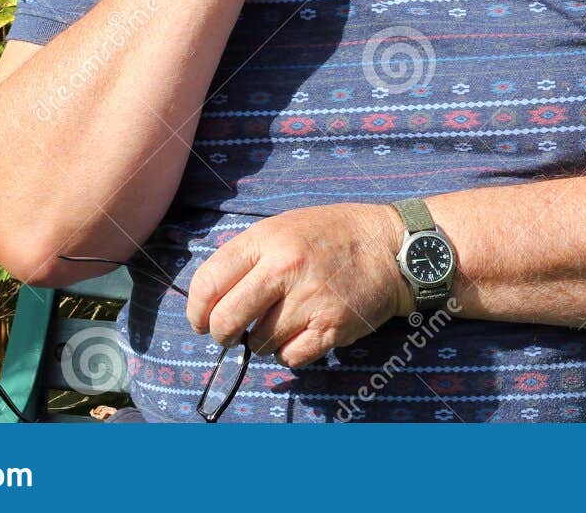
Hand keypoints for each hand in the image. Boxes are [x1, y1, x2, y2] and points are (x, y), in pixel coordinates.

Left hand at [185, 203, 409, 367]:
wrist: (389, 246)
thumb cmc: (332, 235)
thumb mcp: (283, 227)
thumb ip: (246, 256)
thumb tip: (208, 298)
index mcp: (267, 240)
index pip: (207, 283)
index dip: (196, 310)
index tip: (201, 319)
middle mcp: (285, 269)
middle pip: (225, 322)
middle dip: (222, 334)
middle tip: (231, 333)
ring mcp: (309, 300)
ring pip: (258, 343)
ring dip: (263, 340)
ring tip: (282, 321)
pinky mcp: (331, 327)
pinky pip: (290, 357)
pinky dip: (290, 351)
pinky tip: (302, 332)